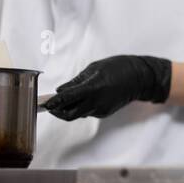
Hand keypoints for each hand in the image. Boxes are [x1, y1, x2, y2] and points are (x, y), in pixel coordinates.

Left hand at [42, 55, 171, 120]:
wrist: (140, 78)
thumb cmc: (119, 68)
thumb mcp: (95, 68)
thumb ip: (76, 81)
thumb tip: (61, 90)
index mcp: (92, 88)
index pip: (66, 99)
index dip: (53, 103)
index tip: (43, 104)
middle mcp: (96, 102)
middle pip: (69, 115)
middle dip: (57, 112)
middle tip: (50, 106)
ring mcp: (101, 109)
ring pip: (78, 114)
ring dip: (69, 108)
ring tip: (65, 100)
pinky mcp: (105, 113)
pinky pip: (88, 112)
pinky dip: (82, 107)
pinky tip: (85, 98)